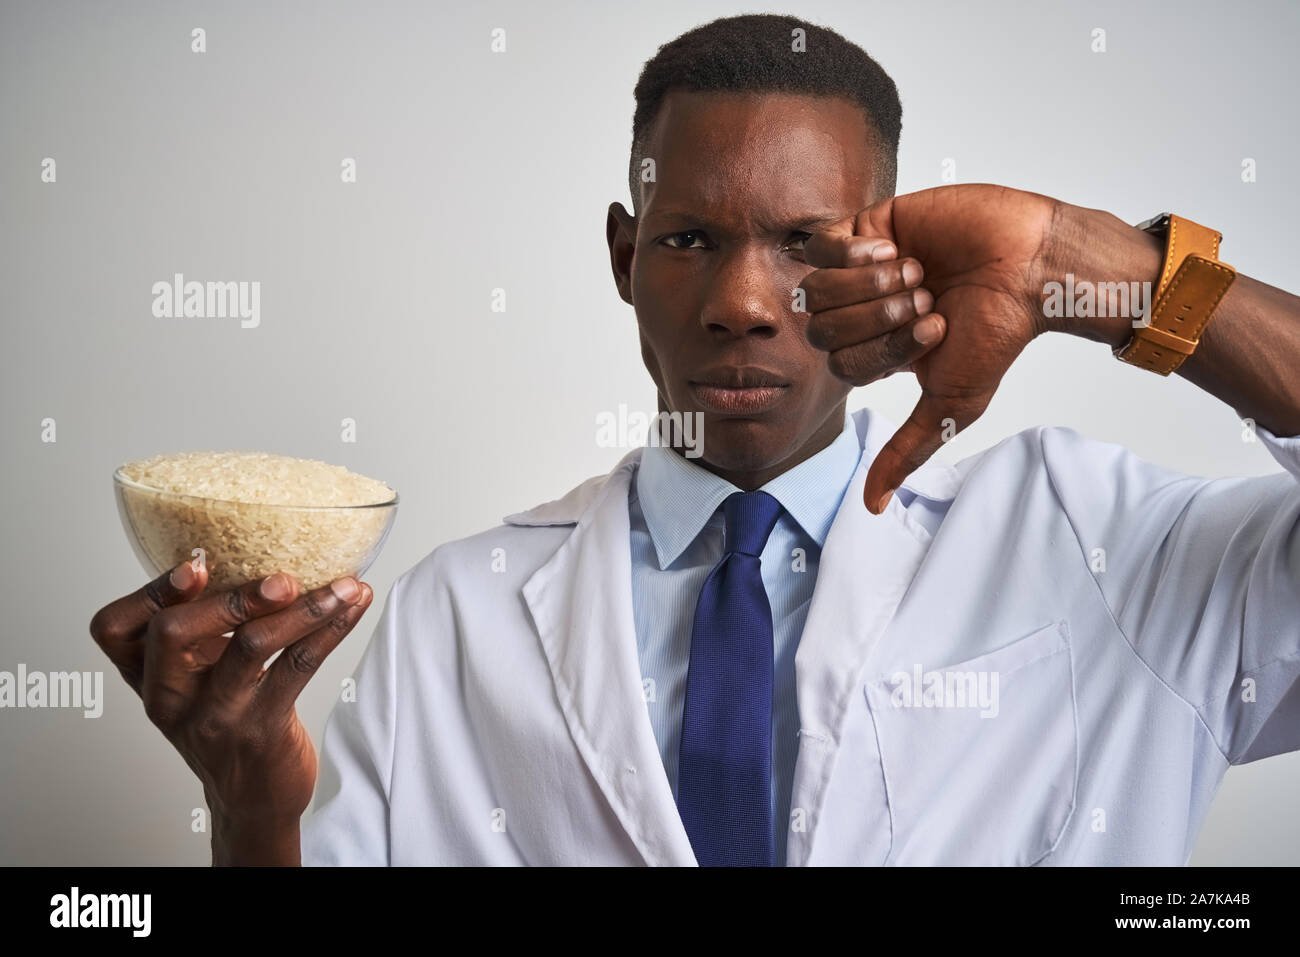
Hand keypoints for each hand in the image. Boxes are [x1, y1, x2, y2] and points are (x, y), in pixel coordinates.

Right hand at [89, 560, 373, 863]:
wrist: (253, 798)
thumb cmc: (228, 721)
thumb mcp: (198, 678)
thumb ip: (207, 625)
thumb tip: (263, 548)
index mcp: (148, 675)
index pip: (114, 629)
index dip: (148, 593)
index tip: (194, 565)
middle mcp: (171, 696)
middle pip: (173, 633)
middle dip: (230, 597)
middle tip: (284, 578)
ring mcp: (215, 715)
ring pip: (250, 646)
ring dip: (306, 608)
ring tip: (346, 586)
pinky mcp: (260, 729)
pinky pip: (298, 666)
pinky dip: (332, 629)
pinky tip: (354, 607)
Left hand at [801, 184, 1058, 511]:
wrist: (1027, 265)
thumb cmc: (996, 334)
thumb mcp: (949, 404)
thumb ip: (906, 450)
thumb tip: (871, 507)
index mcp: (874, 351)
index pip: (837, 363)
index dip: (880, 352)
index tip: (934, 332)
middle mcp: (861, 311)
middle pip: (819, 328)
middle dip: (876, 319)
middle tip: (926, 302)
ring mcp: (858, 268)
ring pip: (816, 288)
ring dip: (870, 285)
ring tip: (917, 274)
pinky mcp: (864, 225)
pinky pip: (821, 244)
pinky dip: (856, 253)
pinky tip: (896, 250)